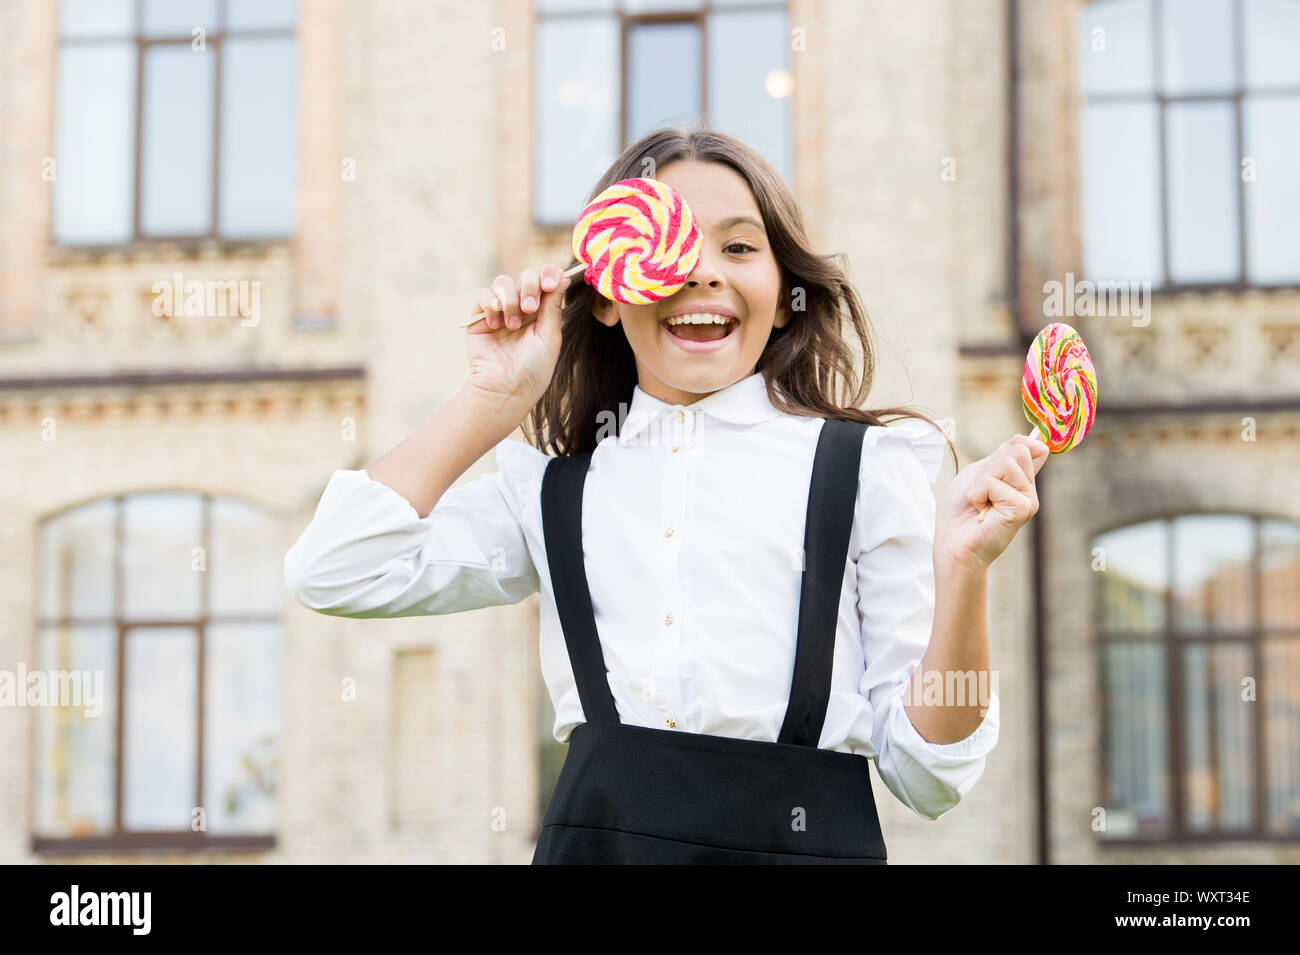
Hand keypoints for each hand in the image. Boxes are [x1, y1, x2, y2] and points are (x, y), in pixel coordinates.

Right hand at [465, 264, 570, 407]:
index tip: (551, 283)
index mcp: (543, 311)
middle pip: (526, 275)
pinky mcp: (480, 316)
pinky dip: (491, 304)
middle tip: (530, 309)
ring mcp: (501, 310)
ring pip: (503, 282)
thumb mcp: (550, 337)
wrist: (505, 388)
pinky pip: (484, 295)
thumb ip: (553, 306)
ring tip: (512, 325)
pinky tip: (495, 323)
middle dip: (529, 287)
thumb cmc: (533, 369)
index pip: (546, 280)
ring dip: (510, 300)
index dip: (549, 273)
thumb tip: (563, 276)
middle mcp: (522, 307)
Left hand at [933, 434, 1047, 573]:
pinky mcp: (1022, 509)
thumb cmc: (959, 512)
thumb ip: (1000, 458)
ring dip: (981, 481)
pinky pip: (994, 483)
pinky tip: (981, 512)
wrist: (951, 544)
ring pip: (1007, 462)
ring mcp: (1028, 499)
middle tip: (980, 491)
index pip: (1033, 447)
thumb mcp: (976, 475)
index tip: (996, 460)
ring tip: (979, 502)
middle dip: (990, 466)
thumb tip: (1026, 440)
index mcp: (1018, 479)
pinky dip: (978, 494)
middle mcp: (1028, 489)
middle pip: (1018, 450)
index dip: (1018, 443)